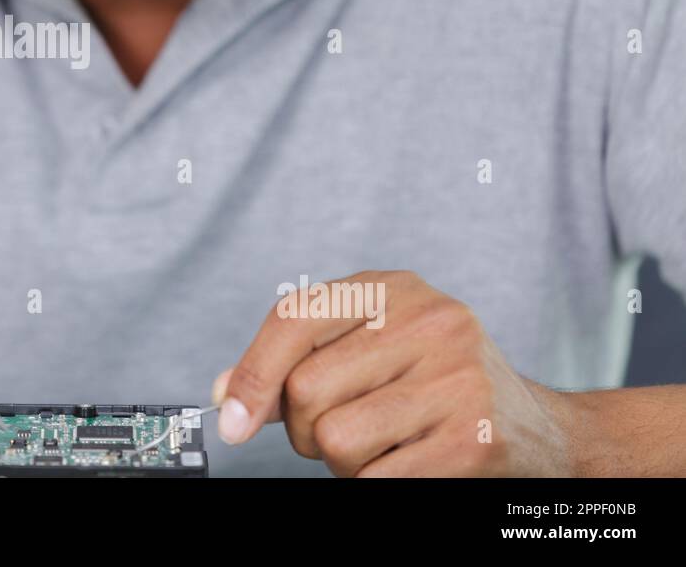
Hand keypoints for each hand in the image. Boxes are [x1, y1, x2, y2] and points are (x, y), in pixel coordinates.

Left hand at [212, 270, 575, 475]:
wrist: (545, 436)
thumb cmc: (439, 391)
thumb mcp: (373, 352)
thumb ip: (300, 364)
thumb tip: (228, 394)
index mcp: (393, 288)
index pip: (293, 318)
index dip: (252, 374)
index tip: (231, 421)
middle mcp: (429, 320)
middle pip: (306, 390)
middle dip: (309, 430)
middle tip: (350, 431)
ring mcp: (457, 378)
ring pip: (335, 440)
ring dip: (344, 463)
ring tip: (387, 446)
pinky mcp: (474, 439)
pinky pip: (373, 480)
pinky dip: (376, 484)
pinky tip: (413, 465)